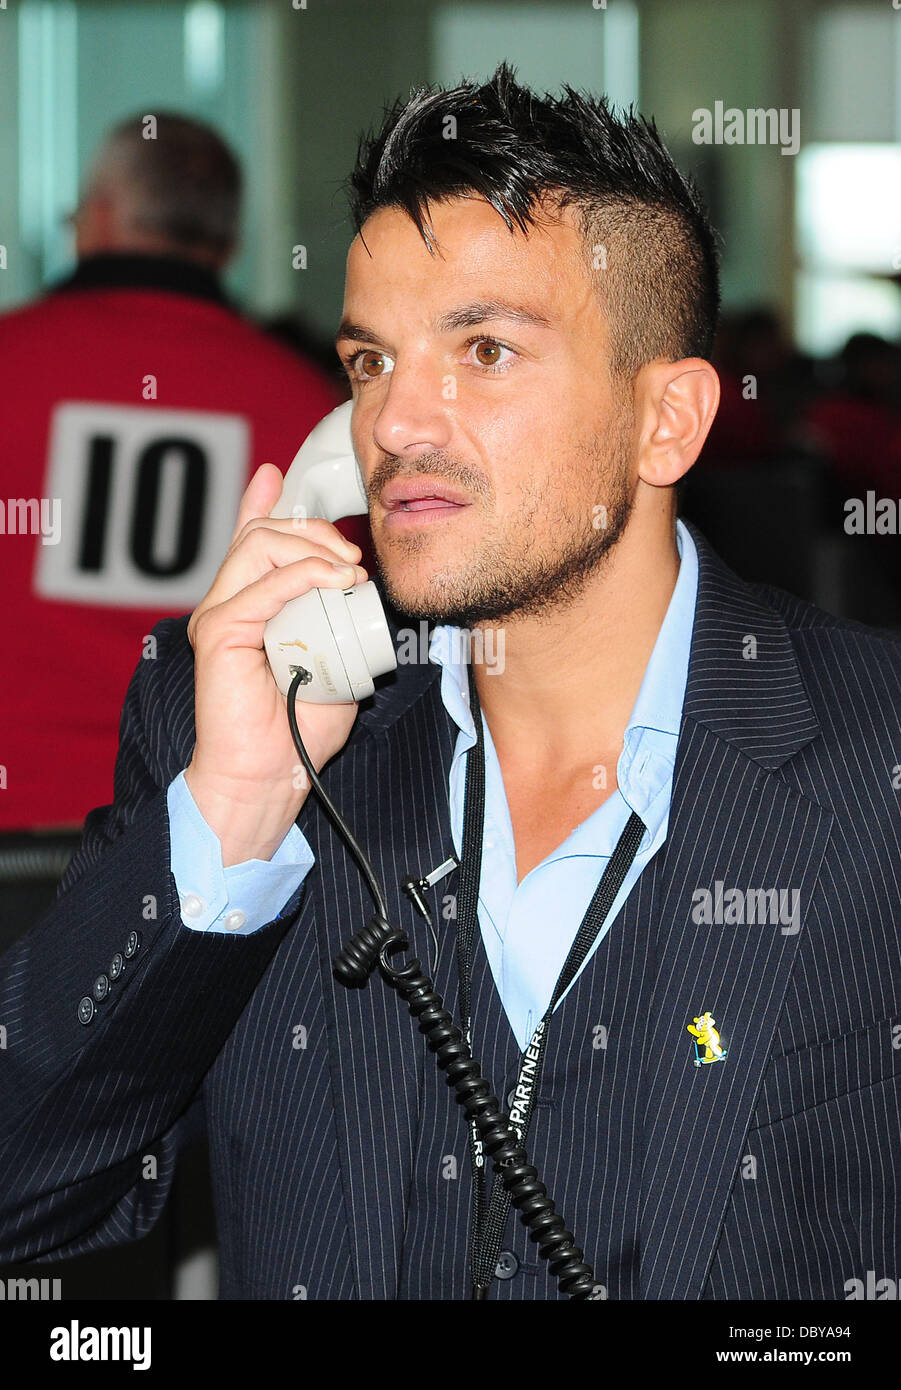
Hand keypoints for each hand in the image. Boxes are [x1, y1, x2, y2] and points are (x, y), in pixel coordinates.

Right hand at [184, 464, 368, 865]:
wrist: (270, 775)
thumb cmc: (301, 726)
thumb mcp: (334, 660)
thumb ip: (338, 622)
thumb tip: (362, 588)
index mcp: (249, 605)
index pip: (250, 540)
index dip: (262, 503)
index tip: (277, 476)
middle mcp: (228, 603)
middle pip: (263, 534)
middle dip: (314, 530)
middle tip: (354, 556)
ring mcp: (219, 614)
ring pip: (259, 546)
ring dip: (313, 547)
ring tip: (349, 570)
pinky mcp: (218, 631)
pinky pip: (262, 584)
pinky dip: (302, 575)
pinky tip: (334, 580)